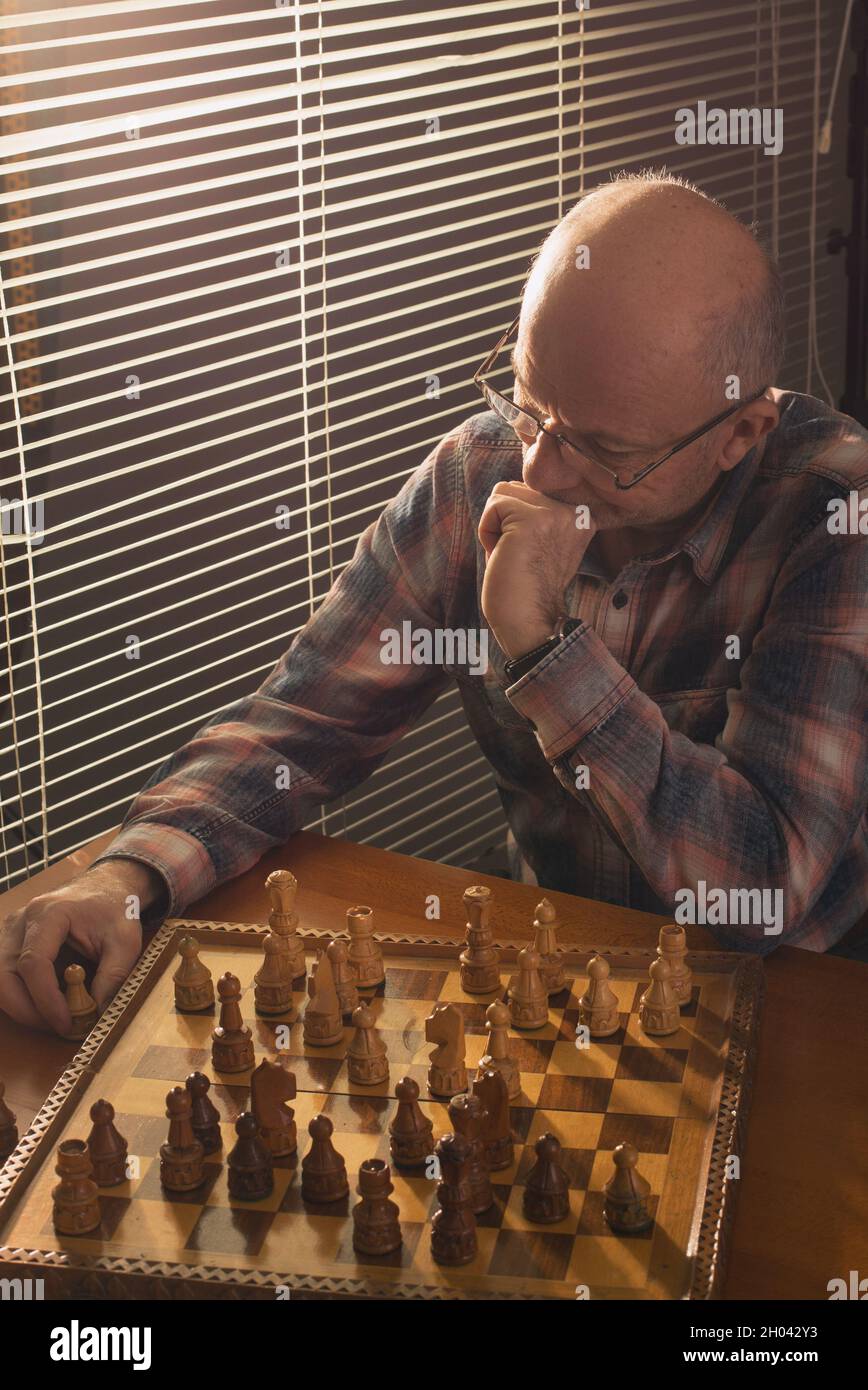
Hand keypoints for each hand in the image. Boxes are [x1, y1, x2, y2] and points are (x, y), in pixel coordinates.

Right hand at [0, 859, 161, 1034]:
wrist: (104, 888)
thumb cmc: (113, 909)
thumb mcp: (125, 940)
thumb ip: (113, 975)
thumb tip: (96, 1012)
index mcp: (49, 913)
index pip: (33, 963)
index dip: (46, 999)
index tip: (66, 1023)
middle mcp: (21, 921)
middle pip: (5, 975)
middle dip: (28, 1010)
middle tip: (60, 1027)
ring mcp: (12, 932)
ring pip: (1, 980)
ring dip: (24, 1007)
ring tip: (57, 1017)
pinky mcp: (11, 944)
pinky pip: (6, 978)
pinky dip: (23, 997)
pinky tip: (49, 1004)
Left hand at [478, 481, 596, 657]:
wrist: (528, 623)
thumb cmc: (524, 586)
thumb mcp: (541, 540)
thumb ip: (535, 512)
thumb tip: (509, 485)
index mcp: (581, 515)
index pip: (531, 491)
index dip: (515, 522)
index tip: (529, 555)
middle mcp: (575, 510)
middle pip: (514, 488)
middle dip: (504, 522)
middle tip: (518, 557)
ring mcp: (555, 514)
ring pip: (501, 493)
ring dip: (495, 526)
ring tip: (512, 555)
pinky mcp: (532, 520)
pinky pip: (492, 507)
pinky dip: (487, 533)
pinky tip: (504, 556)